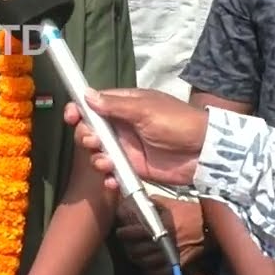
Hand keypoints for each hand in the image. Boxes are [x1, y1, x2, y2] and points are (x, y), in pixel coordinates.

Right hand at [63, 88, 207, 188]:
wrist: (204, 152)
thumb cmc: (177, 123)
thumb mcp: (146, 110)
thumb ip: (116, 105)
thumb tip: (87, 95)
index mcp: (125, 105)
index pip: (94, 104)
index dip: (80, 109)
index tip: (71, 116)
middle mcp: (122, 125)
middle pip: (92, 129)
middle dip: (87, 136)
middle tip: (95, 142)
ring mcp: (127, 148)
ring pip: (99, 152)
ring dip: (97, 158)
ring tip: (106, 163)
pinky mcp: (134, 168)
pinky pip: (113, 172)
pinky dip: (109, 177)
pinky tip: (113, 179)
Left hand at [116, 197, 205, 274]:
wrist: (207, 226)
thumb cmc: (188, 213)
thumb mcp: (168, 203)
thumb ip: (150, 203)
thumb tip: (133, 203)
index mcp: (158, 225)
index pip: (132, 233)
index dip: (123, 233)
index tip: (120, 232)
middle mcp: (162, 242)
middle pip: (135, 252)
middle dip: (129, 249)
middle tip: (127, 245)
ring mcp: (169, 255)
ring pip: (144, 264)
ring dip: (139, 260)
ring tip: (137, 255)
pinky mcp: (176, 265)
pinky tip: (149, 268)